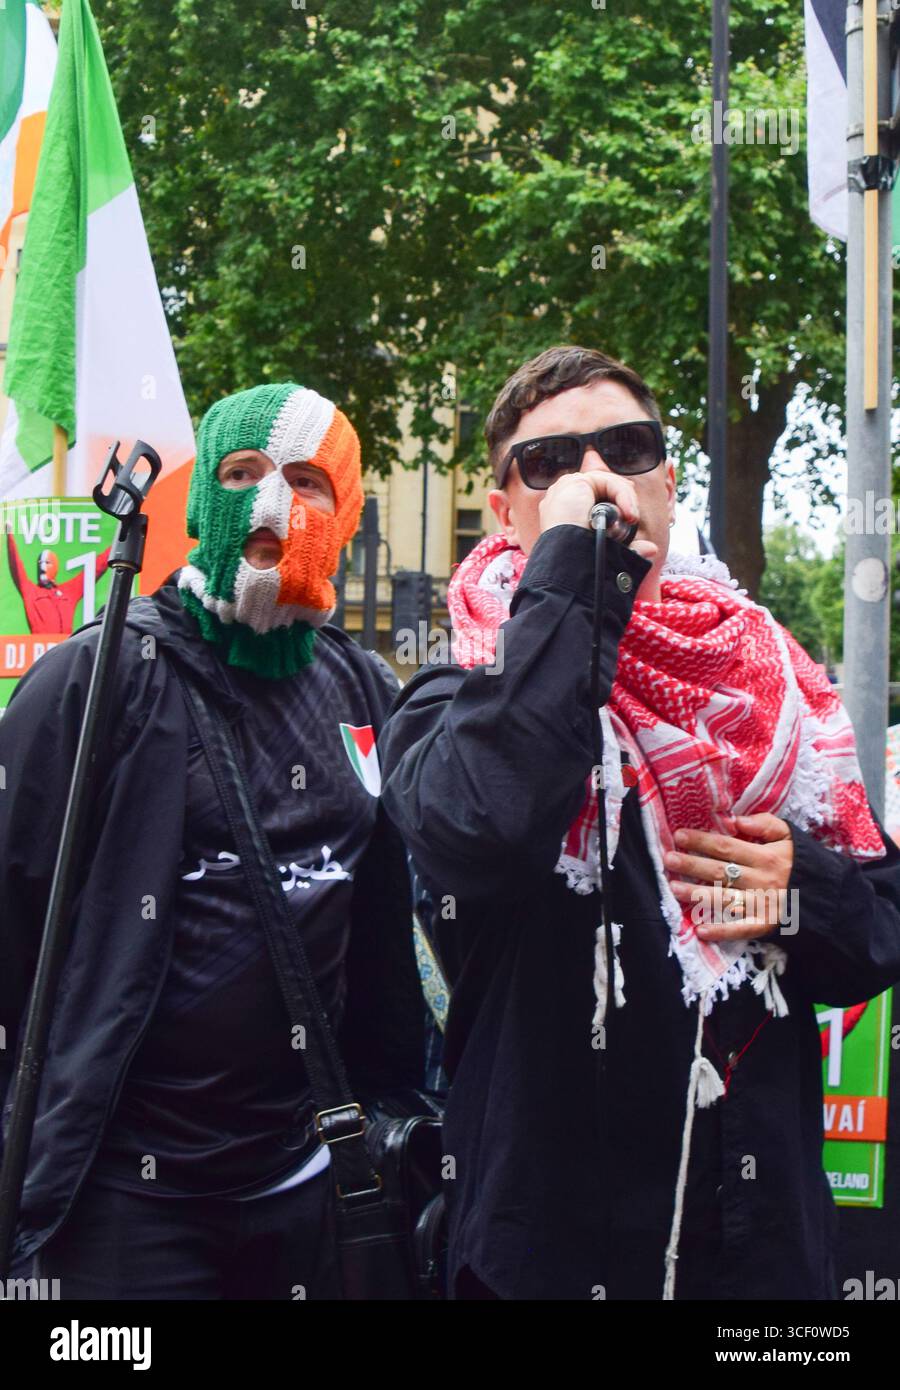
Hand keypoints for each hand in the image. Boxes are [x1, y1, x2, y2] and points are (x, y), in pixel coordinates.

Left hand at [664, 813, 793, 943]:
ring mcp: (763, 904)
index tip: (679, 835)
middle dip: (692, 865)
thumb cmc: (804, 864)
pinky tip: (700, 930)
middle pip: (720, 871)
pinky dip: (721, 931)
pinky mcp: (766, 926)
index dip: (702, 841)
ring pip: (725, 899)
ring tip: (674, 889)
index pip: (727, 846)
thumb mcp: (791, 837)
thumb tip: (736, 819)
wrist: (832, 898)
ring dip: (697, 895)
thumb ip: (765, 824)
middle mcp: (762, 880)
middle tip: (668, 859)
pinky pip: (741, 929)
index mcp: (766, 856)